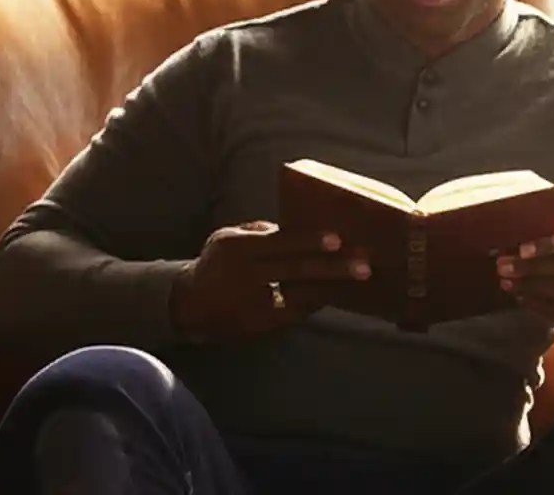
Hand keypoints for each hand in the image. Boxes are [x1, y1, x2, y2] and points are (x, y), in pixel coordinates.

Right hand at [169, 221, 370, 340]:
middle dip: (332, 269)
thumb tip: (297, 227)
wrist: (189, 304)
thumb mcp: (229, 237)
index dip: (309, 241)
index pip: (279, 243)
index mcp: (238, 249)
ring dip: (330, 289)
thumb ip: (262, 231)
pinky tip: (334, 295)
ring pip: (300, 297)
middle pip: (295, 271)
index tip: (337, 239)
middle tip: (364, 267)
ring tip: (358, 283)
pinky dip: (314, 304)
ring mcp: (253, 306)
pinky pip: (295, 314)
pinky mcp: (260, 327)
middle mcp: (246, 277)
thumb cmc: (218, 262)